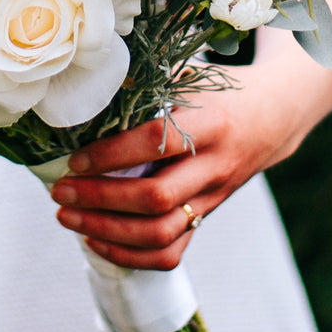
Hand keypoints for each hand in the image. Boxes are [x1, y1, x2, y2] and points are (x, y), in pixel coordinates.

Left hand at [49, 62, 311, 270]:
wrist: (272, 117)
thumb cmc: (218, 92)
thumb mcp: (190, 76)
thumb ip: (148, 84)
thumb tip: (89, 90)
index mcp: (211, 123)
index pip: (158, 143)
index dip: (112, 155)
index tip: (75, 159)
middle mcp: (214, 166)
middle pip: (157, 198)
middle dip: (100, 199)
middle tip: (59, 191)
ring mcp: (212, 197)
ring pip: (161, 234)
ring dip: (107, 231)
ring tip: (67, 216)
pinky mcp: (206, 219)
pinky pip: (170, 254)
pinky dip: (129, 255)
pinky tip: (95, 239)